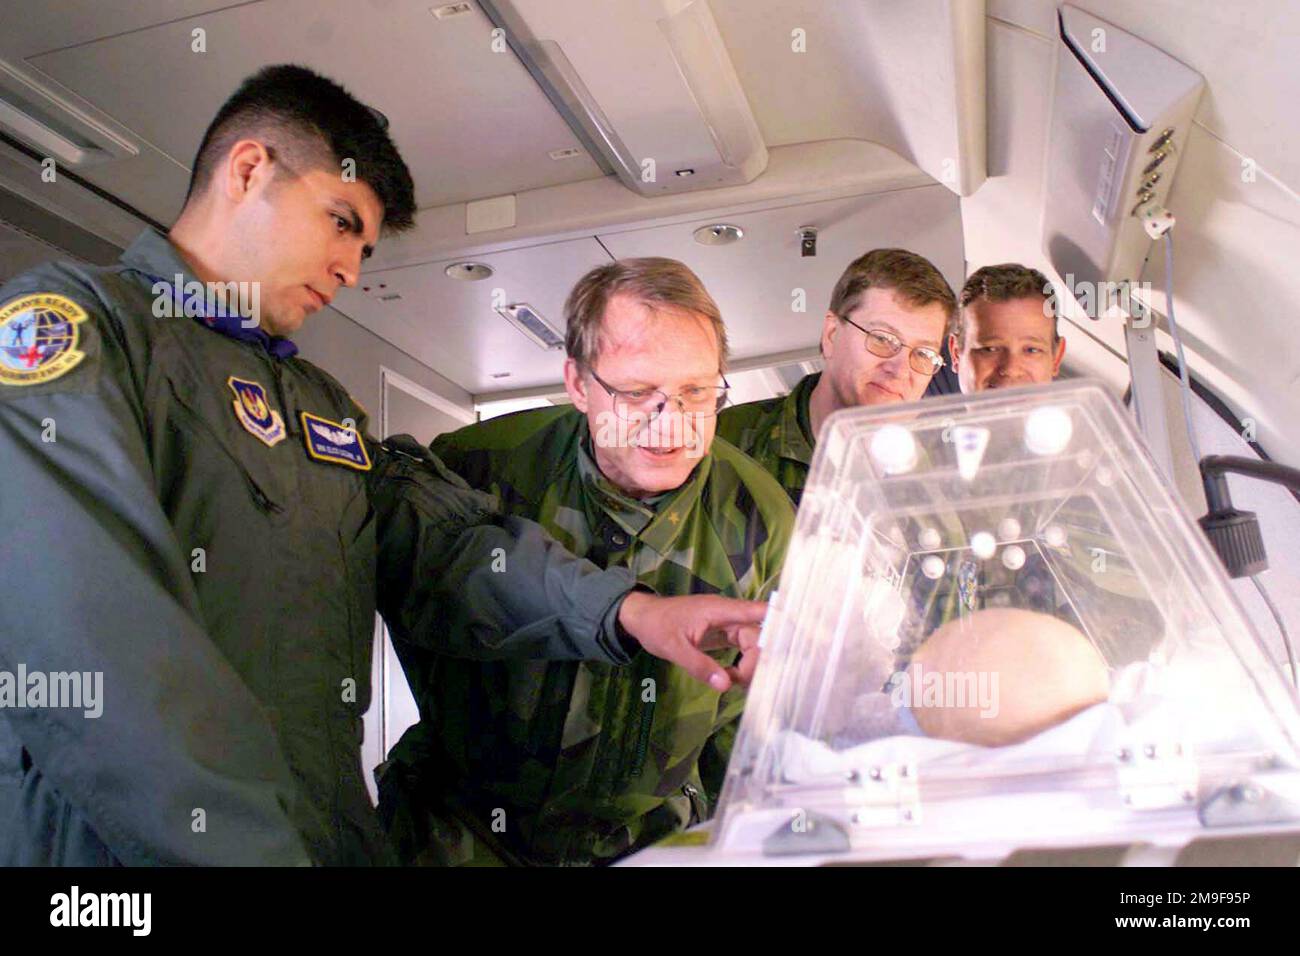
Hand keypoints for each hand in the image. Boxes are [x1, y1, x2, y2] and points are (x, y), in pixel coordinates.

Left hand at [616, 592, 767, 691]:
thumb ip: (699, 665)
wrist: (640, 618)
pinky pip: (742, 647)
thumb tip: (725, 685)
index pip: (759, 612)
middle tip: (741, 683)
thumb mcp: (674, 648)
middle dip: (757, 660)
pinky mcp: (722, 634)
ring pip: (752, 644)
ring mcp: (726, 624)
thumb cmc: (656, 627)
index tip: (794, 645)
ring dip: (749, 664)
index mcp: (721, 611)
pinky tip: (731, 678)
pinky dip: (742, 664)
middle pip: (758, 636)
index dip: (780, 624)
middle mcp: (729, 616)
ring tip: (735, 682)